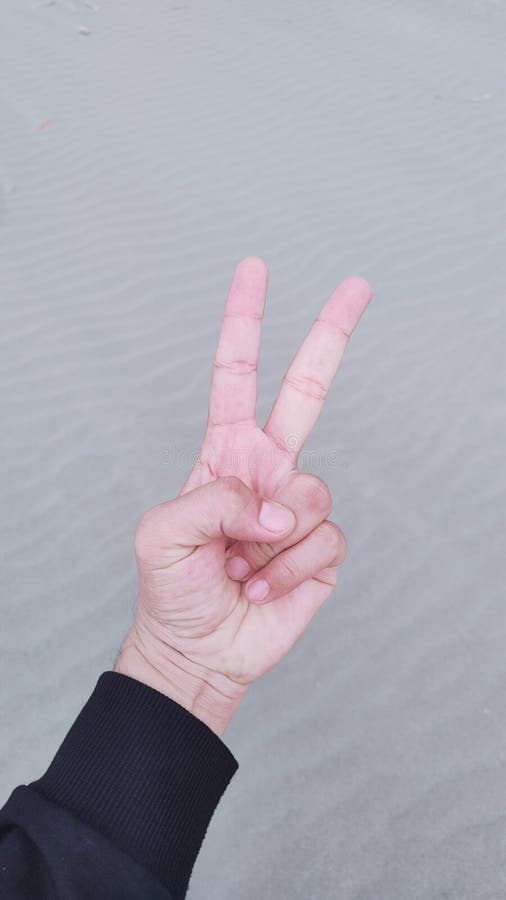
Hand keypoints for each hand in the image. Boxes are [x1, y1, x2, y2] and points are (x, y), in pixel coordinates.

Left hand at [115, 258, 371, 734]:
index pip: (237, 376)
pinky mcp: (321, 548)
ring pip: (312, 492)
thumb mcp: (162, 534)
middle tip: (358, 285)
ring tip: (241, 564)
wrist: (199, 649)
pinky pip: (323, 539)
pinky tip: (263, 585)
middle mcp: (268, 470)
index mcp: (226, 453)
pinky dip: (287, 571)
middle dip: (331, 336)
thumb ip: (213, 499)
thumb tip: (275, 503)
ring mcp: (297, 508)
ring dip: (270, 539)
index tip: (255, 272)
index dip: (245, 323)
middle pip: (308, 392)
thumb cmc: (172, 589)